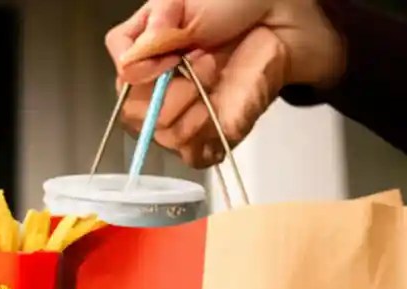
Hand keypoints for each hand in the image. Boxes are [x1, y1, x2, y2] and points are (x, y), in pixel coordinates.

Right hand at [104, 0, 344, 167]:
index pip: (122, 77)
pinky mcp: (210, 134)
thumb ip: (154, 29)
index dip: (142, 71)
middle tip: (203, 60)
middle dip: (171, 91)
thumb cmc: (236, 3)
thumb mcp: (184, 1)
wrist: (284, 20)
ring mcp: (182, 114)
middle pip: (135, 114)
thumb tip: (129, 65)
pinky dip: (205, 136)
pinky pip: (193, 155)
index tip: (174, 52)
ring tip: (216, 75)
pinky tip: (218, 110)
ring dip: (193, 106)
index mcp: (144, 54)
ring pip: (164, 135)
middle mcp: (157, 88)